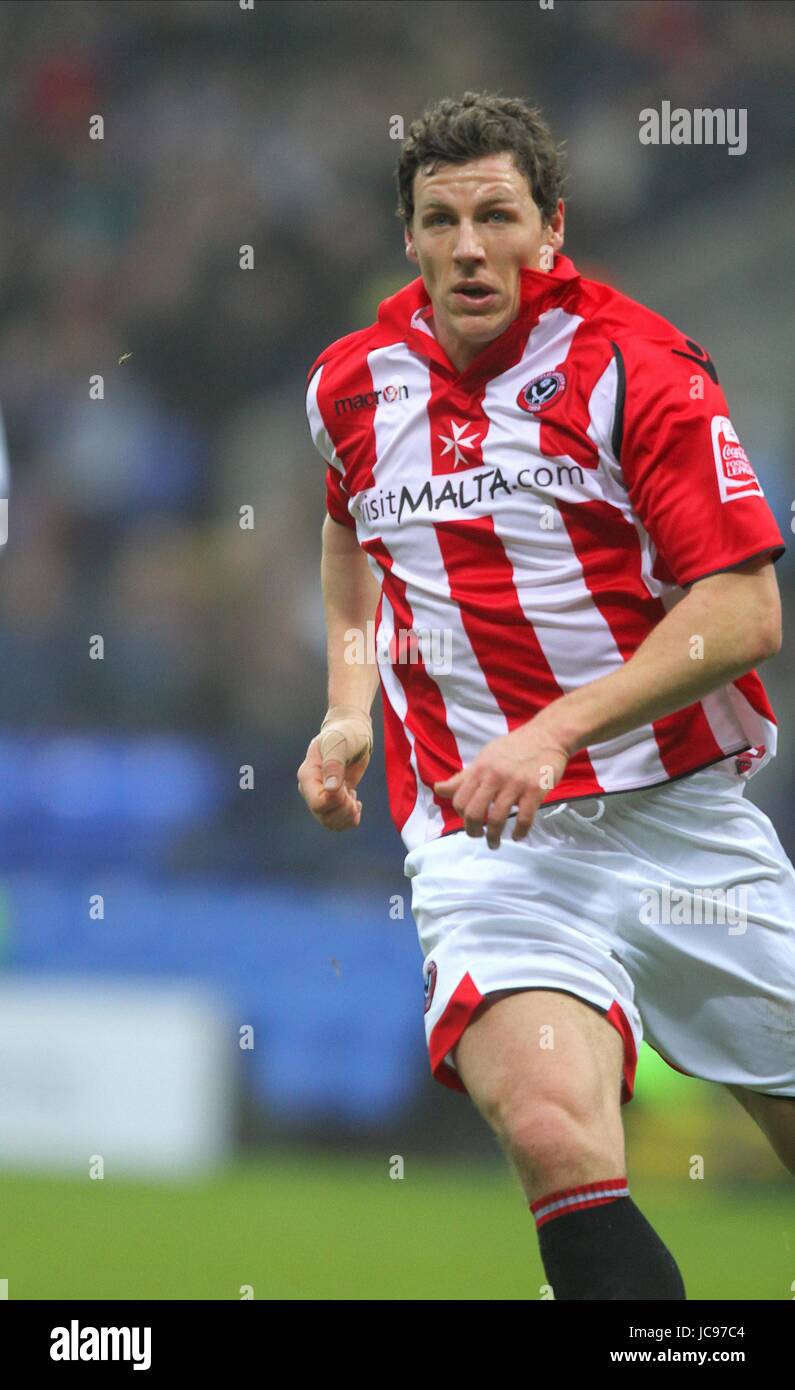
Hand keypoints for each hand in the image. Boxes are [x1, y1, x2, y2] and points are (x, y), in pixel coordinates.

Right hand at [296, 706, 371, 831]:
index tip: (346, 787)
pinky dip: (351, 818)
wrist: (352, 732)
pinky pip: (338, 823)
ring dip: (347, 816)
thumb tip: (331, 789)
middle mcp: (310, 789)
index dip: (336, 801)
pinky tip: (356, 802)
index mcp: (308, 775)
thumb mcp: (340, 743)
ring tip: (354, 799)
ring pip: (330, 823)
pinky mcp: (333, 801)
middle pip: (324, 816)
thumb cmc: (345, 734)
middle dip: (344, 809)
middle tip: (352, 792)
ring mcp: (321, 796)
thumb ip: (333, 764)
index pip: (317, 803)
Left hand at [433, 719, 570, 848]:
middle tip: (478, 836)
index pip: (459, 799)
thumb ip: (463, 777)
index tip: (469, 819)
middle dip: (473, 830)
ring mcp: (515, 784)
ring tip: (494, 843)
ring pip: (497, 819)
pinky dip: (519, 832)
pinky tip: (518, 836)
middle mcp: (494, 777)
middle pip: (474, 812)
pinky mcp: (535, 791)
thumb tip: (438, 789)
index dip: (461, 815)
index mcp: (480, 769)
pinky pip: (524, 819)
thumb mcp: (484, 757)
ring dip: (494, 837)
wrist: (547, 736)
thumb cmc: (513, 747)